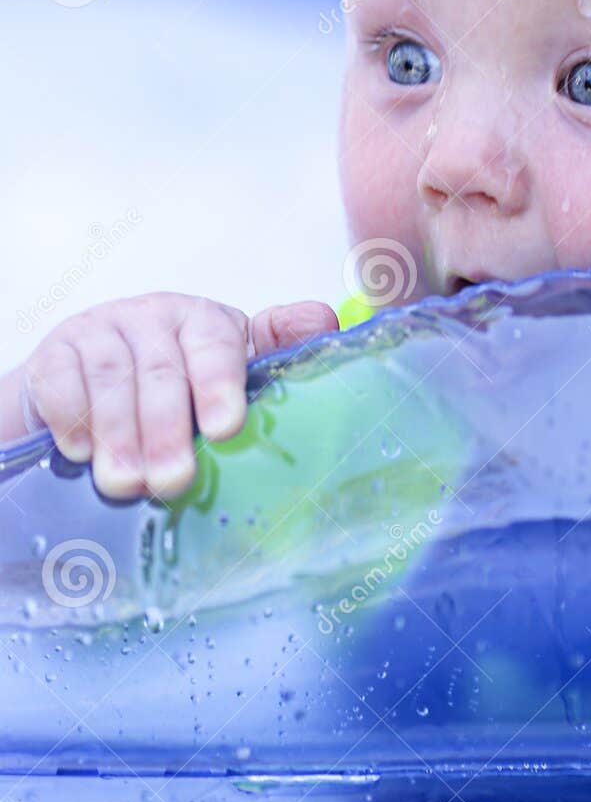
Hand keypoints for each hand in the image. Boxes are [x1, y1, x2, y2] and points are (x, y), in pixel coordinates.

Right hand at [7, 294, 337, 499]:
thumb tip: (326, 319)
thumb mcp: (224, 365)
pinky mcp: (53, 354)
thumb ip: (275, 347)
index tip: (226, 429)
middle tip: (173, 482)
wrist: (84, 380)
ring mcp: (99, 331)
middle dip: (167, 431)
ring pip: (111, 379)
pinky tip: (81, 452)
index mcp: (201, 321)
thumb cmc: (170, 382)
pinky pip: (60, 381)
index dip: (220, 383)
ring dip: (119, 435)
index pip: (215, 343)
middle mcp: (151, 317)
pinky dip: (71, 417)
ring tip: (127, 484)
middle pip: (162, 370)